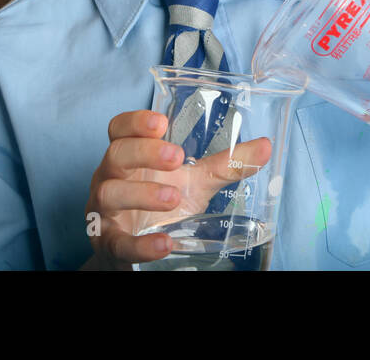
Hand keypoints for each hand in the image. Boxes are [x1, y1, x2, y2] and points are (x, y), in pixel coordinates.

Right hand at [81, 109, 271, 269]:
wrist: (140, 247)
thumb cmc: (162, 204)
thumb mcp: (196, 182)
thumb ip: (226, 164)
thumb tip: (264, 146)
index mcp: (130, 155)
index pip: (120, 128)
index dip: (135, 122)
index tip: (161, 122)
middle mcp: (110, 177)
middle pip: (116, 154)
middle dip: (144, 152)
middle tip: (177, 157)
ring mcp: (105, 210)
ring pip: (110, 193)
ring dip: (142, 193)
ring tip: (174, 197)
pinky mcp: (108, 242)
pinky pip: (116, 242)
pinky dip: (139, 244)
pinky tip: (163, 243)